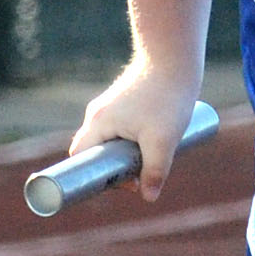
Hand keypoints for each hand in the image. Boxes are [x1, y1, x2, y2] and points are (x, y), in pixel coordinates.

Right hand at [69, 61, 201, 199]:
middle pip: (95, 151)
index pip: (80, 158)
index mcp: (98, 124)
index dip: (95, 177)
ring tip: (153, 158)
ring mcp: (109, 106)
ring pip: (110, 140)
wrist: (174, 58)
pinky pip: (119, 128)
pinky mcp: (123, 100)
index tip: (121, 184)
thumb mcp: (162, 141)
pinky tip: (154, 142)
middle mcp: (97, 114)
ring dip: (125, 154)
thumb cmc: (166, 98)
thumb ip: (155, 171)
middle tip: (142, 175)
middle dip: (114, 168)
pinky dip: (130, 141)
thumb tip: (148, 198)